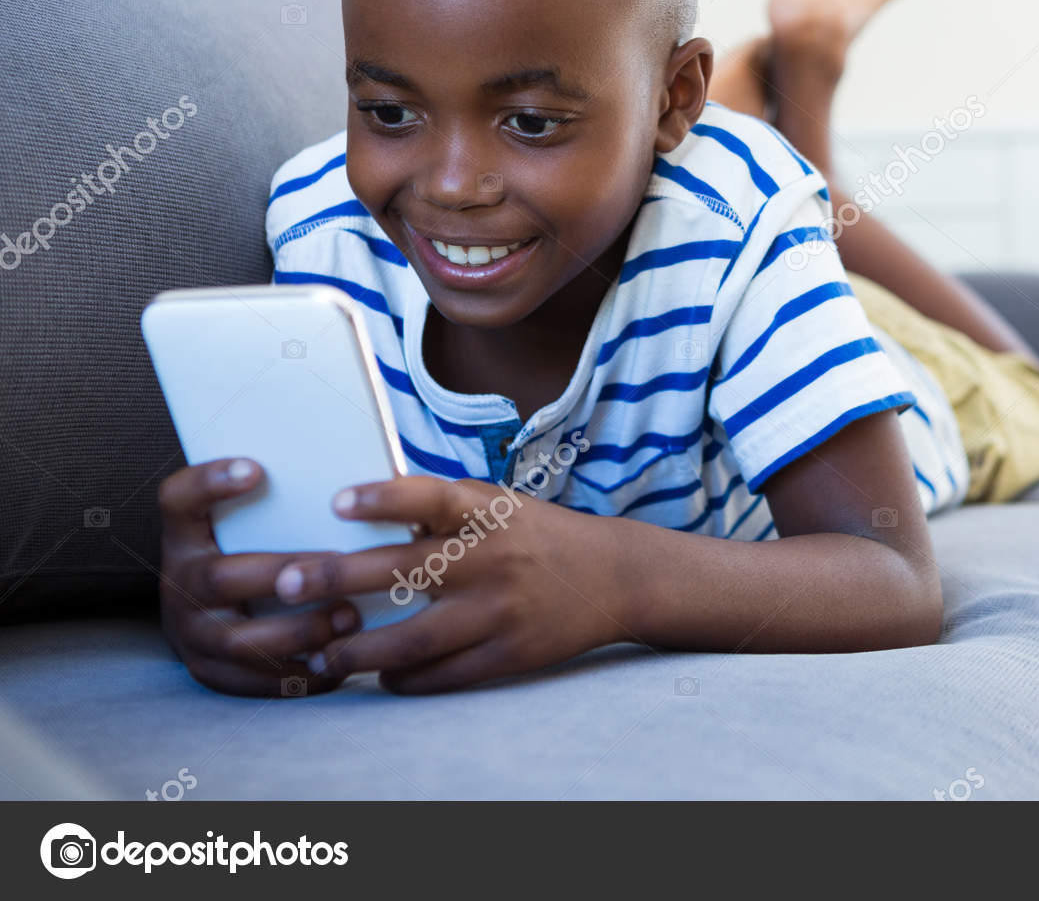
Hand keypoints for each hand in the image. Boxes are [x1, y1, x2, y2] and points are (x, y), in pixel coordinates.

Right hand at [157, 458, 363, 696]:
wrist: (206, 615)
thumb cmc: (251, 551)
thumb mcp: (248, 523)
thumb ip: (282, 504)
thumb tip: (363, 479)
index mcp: (186, 535)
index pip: (179, 499)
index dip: (209, 483)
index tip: (255, 468)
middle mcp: (180, 582)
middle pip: (220, 579)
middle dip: (283, 574)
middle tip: (338, 564)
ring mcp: (190, 632)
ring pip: (240, 641)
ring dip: (300, 631)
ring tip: (350, 617)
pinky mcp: (210, 672)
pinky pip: (253, 682)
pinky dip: (299, 675)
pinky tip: (340, 660)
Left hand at [271, 476, 629, 693]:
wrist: (615, 577)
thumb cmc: (540, 534)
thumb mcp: (499, 504)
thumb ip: (444, 506)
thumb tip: (364, 503)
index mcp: (488, 513)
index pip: (431, 498)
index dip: (385, 498)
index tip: (337, 501)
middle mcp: (493, 560)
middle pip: (404, 571)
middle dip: (336, 577)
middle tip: (284, 582)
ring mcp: (501, 612)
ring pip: (415, 640)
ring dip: (358, 651)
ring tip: (319, 657)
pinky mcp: (510, 655)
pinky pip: (445, 676)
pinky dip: (406, 681)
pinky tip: (379, 678)